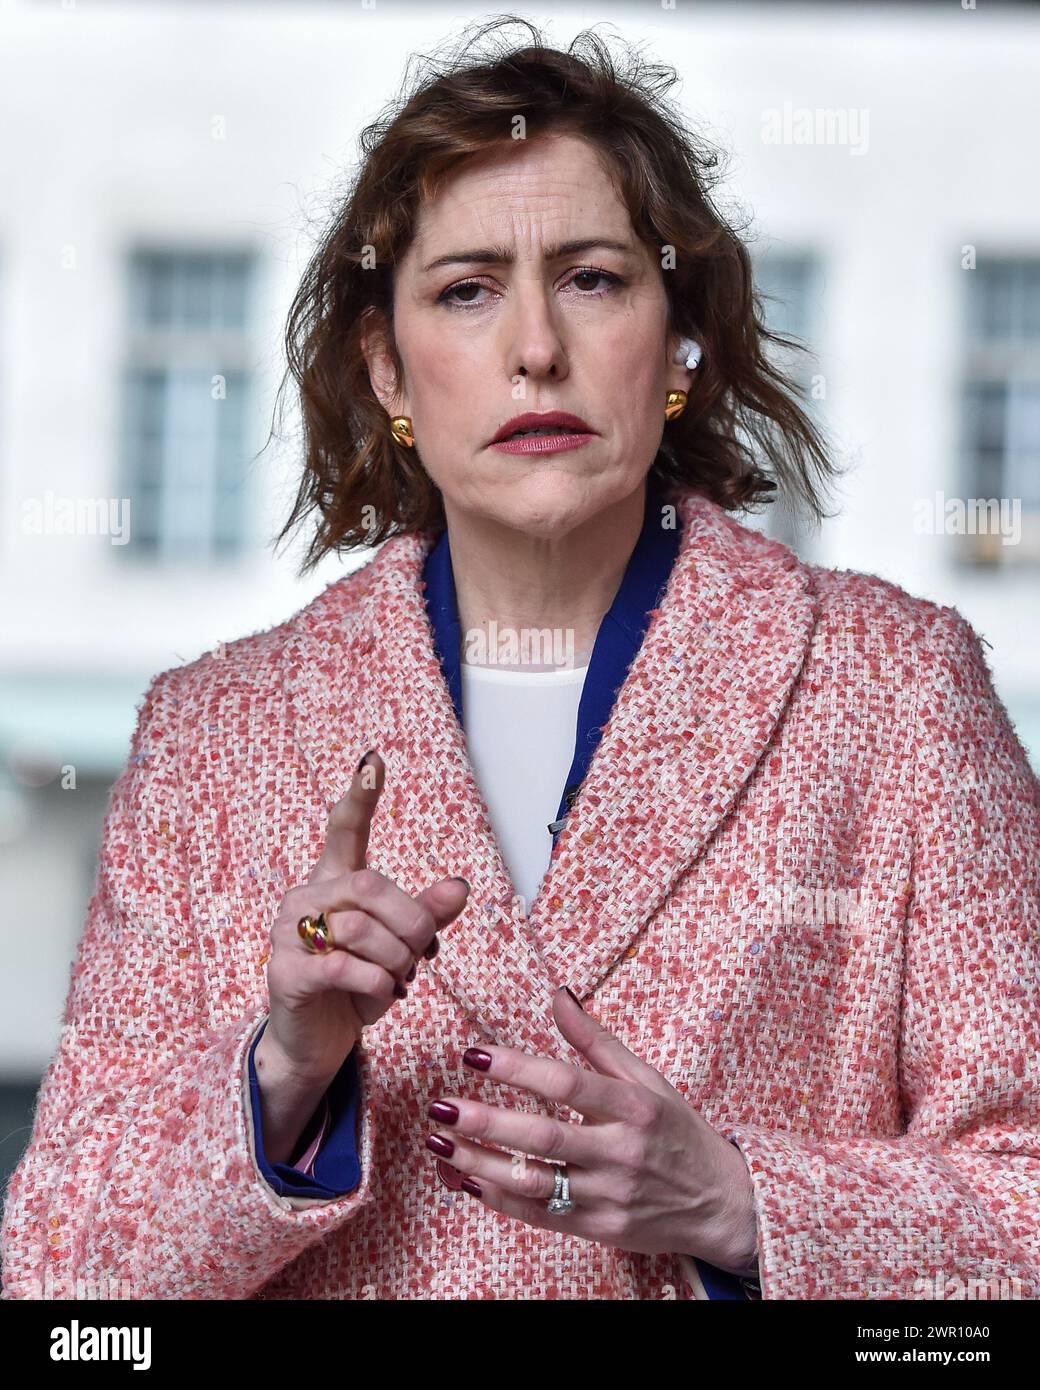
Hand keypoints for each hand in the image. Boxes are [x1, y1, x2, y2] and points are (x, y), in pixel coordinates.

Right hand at [259, 749, 470, 1088]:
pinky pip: (343, 967)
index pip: (345, 828)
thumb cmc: (357, 988)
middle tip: (425, 954)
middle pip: (371, 885)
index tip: (374, 760)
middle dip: (412, 923)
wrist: (317, 1044)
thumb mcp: (400, 950)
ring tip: (401, 980)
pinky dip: (376, 984)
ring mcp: (289, 933)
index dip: (360, 796)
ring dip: (397, 960)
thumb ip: (426, 916)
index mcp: (335, 881)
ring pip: (361, 928)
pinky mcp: (285, 973)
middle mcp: (306, 896)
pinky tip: (384, 995)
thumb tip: (459, 886)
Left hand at [426, 986, 758, 1275]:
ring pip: (535, 1182)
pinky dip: (501, 1200)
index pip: (567, 1084)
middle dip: (487, 1121)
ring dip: (481, 1162)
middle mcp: (621, 1152)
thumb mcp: (647, 1079)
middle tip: (441, 1106)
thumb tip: (558, 995)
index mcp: (634, 1107)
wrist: (721, 1203)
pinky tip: (467, 1178)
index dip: (517, 1069)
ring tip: (440, 1142)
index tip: (473, 1055)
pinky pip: (542, 1216)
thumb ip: (596, 1040)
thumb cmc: (678, 1132)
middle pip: (544, 1137)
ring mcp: (610, 1196)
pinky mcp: (601, 1230)